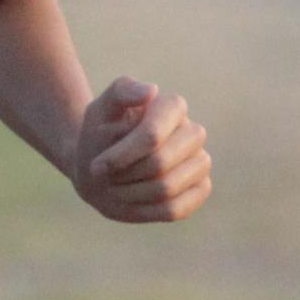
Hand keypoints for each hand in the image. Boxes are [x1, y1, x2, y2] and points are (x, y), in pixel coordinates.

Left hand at [72, 76, 211, 222]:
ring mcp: (200, 160)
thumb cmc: (100, 135)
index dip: (122, 155)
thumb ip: (121, 92)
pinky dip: (146, 209)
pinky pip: (177, 208)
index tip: (97, 164)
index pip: (152, 135)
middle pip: (160, 163)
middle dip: (125, 173)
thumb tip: (151, 91)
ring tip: (116, 185)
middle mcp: (193, 132)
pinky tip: (133, 198)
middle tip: (104, 174)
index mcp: (172, 106)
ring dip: (131, 192)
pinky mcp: (201, 187)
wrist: (99, 166)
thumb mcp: (99, 110)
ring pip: (167, 188)